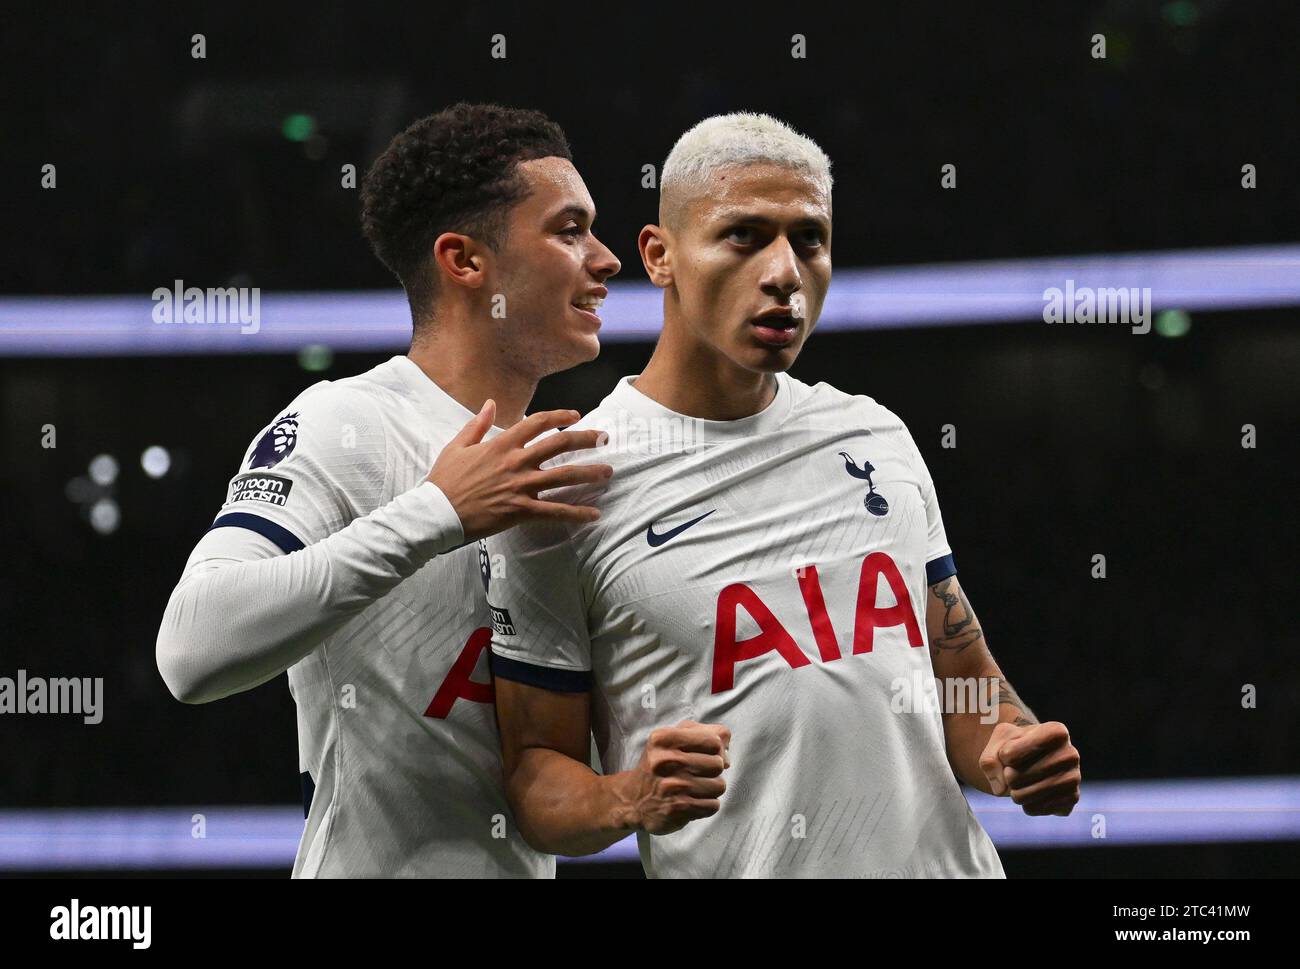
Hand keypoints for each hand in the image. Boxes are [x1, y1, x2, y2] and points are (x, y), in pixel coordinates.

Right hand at [428, 399, 612, 541]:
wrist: (436, 513)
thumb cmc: (444, 481)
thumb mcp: (457, 446)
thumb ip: (477, 424)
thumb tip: (490, 403)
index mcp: (501, 444)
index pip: (537, 423)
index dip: (559, 416)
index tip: (576, 415)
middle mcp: (515, 462)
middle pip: (559, 444)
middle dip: (586, 439)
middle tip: (605, 438)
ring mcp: (520, 486)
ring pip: (564, 476)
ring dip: (589, 473)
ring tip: (608, 472)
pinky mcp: (521, 510)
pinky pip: (555, 511)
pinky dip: (576, 513)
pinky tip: (594, 515)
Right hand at [624, 719, 731, 834]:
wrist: (632, 800)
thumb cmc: (658, 765)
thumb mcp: (672, 739)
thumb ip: (702, 733)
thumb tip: (727, 747)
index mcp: (664, 739)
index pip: (714, 740)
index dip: (715, 749)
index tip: (705, 755)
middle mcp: (667, 761)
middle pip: (719, 763)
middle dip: (713, 770)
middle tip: (698, 773)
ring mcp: (673, 786)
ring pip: (719, 786)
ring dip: (712, 789)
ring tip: (695, 788)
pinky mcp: (678, 809)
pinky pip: (713, 805)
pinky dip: (707, 805)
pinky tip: (693, 801)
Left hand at [978, 721, 1080, 815]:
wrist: (1035, 759)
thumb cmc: (1016, 745)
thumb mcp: (998, 741)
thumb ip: (990, 758)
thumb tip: (1001, 788)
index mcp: (1055, 731)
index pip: (1010, 754)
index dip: (1002, 755)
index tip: (1011, 750)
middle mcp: (1070, 754)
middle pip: (1015, 776)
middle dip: (1007, 776)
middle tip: (1014, 771)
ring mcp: (1074, 778)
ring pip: (1023, 796)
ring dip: (1014, 792)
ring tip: (1020, 784)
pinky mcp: (1071, 800)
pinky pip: (1034, 809)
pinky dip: (1025, 804)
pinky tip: (1032, 794)